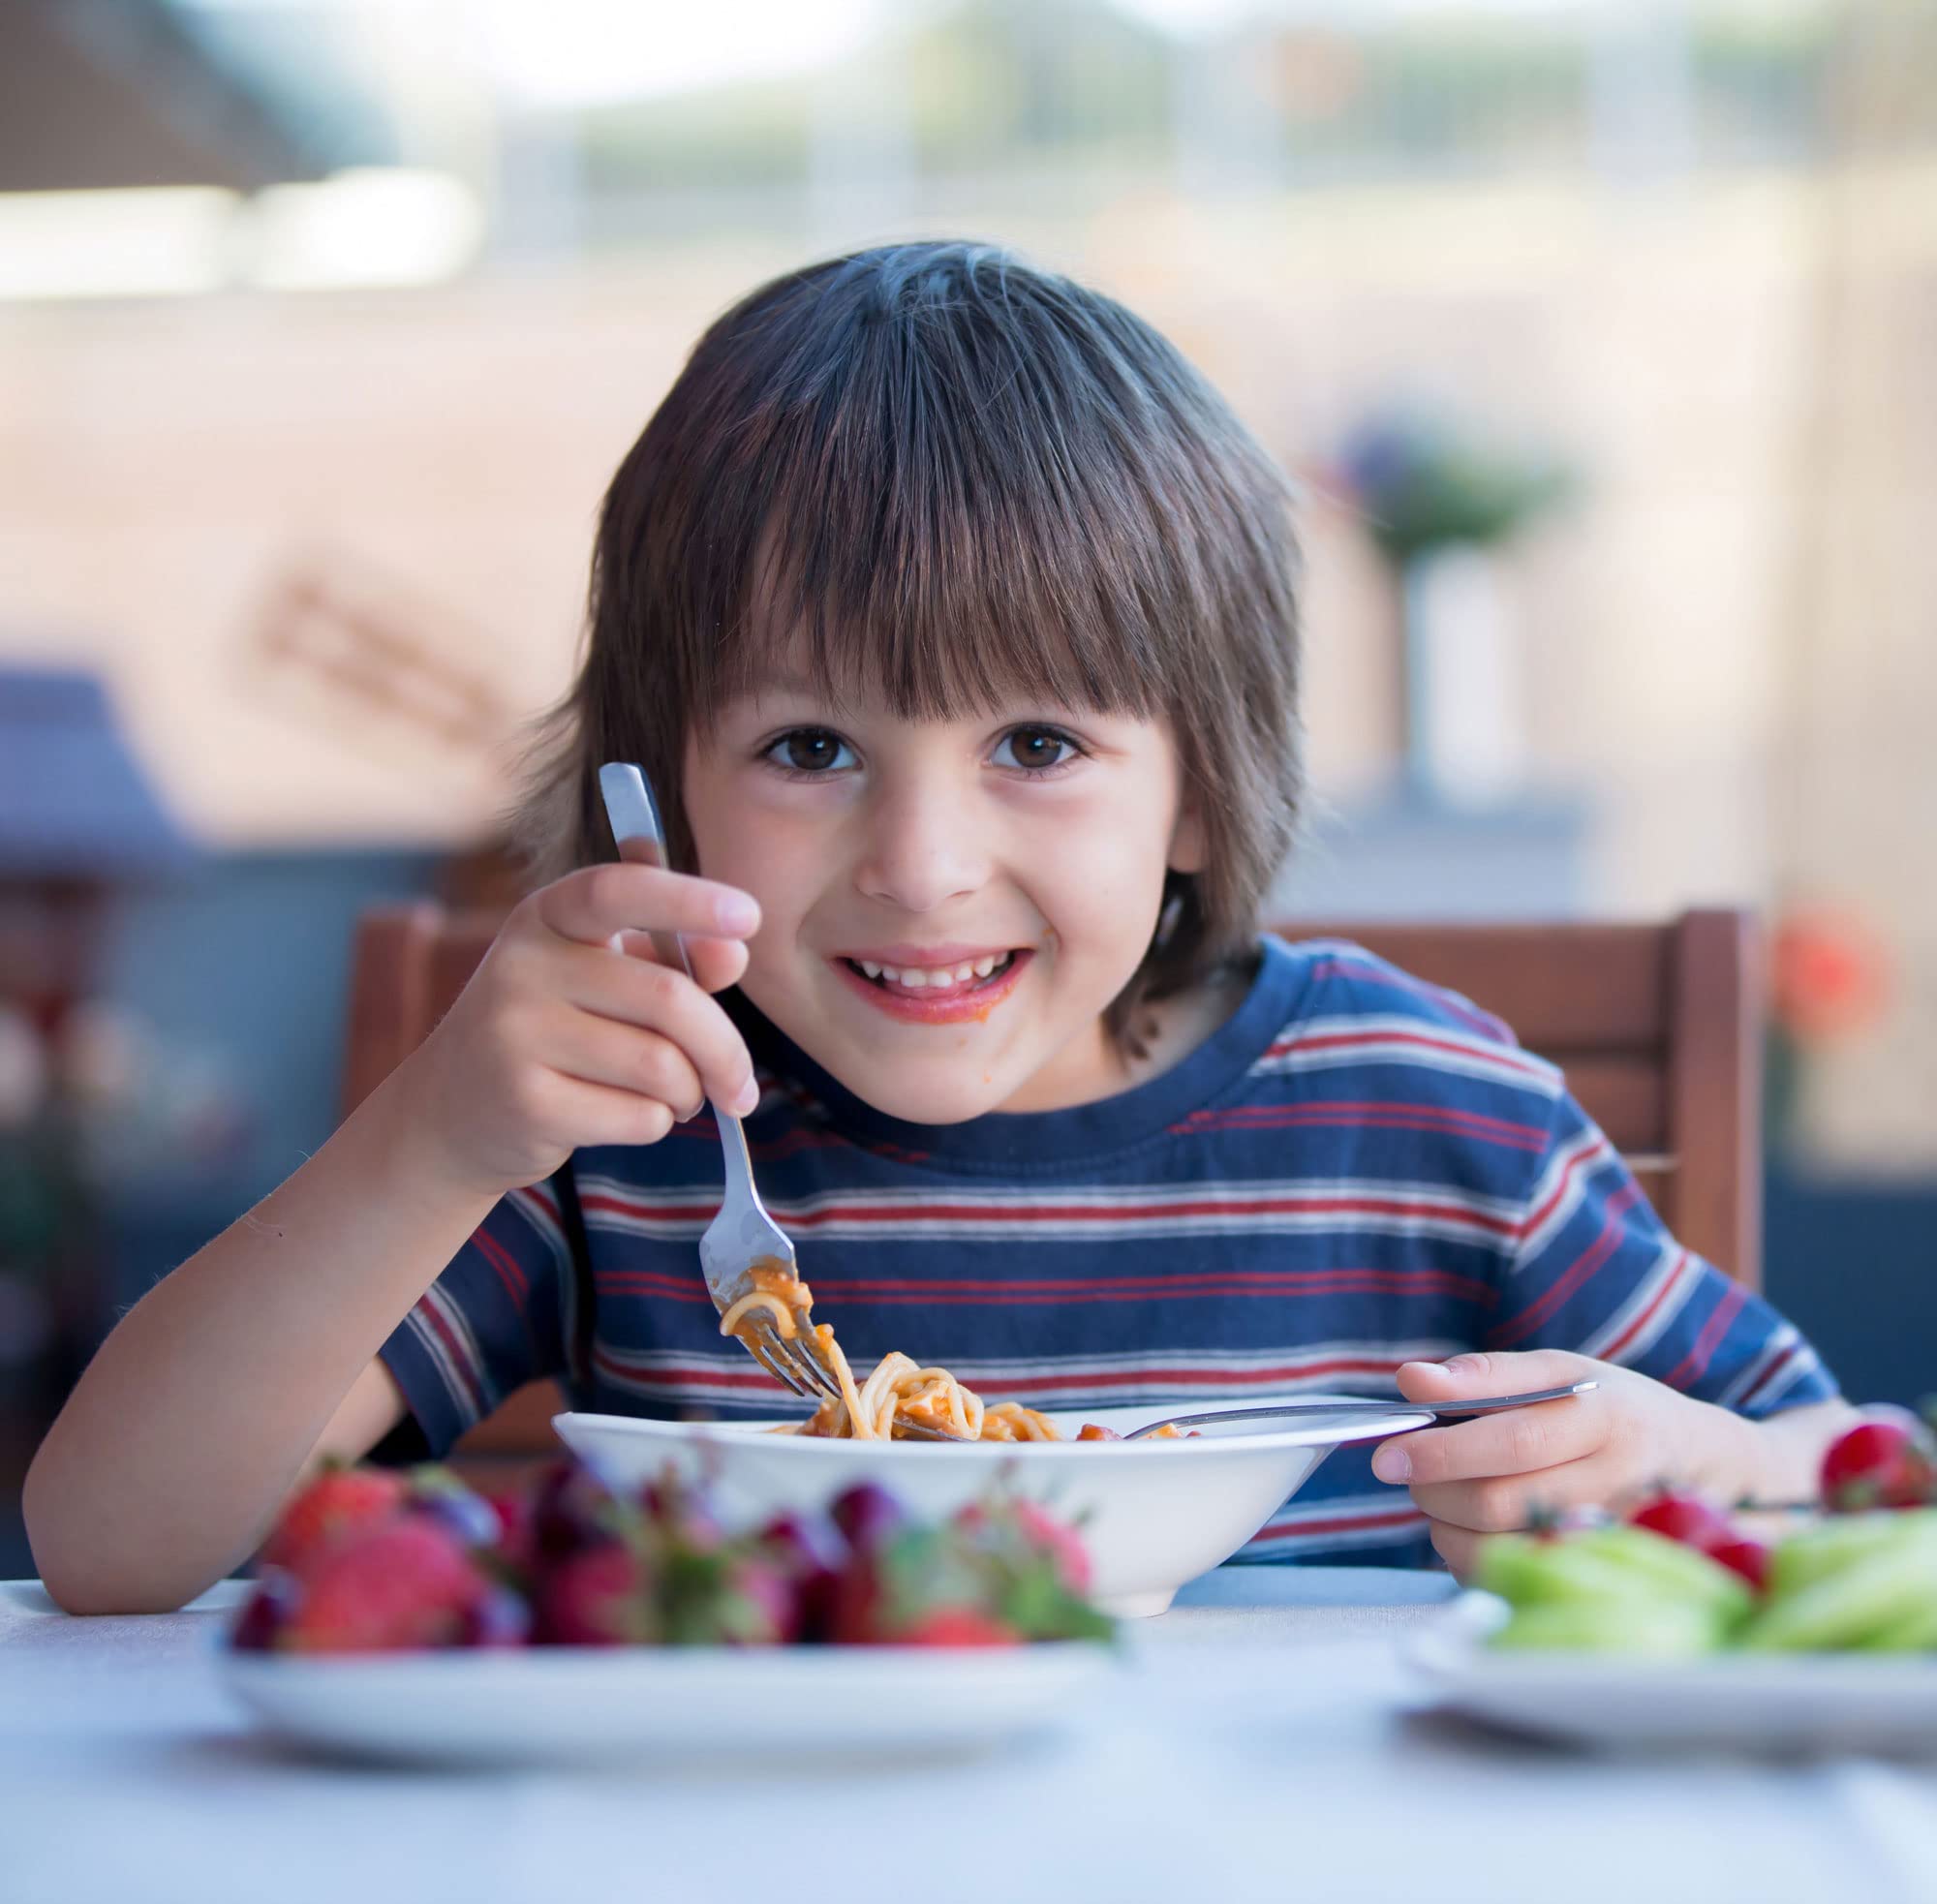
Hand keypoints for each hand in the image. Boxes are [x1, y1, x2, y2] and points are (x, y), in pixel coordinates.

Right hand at [389, 853, 763, 1198]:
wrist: (453, 1110)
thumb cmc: (555, 1031)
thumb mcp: (603, 977)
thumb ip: (673, 960)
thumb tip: (733, 954)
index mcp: (547, 916)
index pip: (617, 891)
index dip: (687, 899)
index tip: (750, 916)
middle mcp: (523, 965)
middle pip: (669, 998)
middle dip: (725, 1050)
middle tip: (740, 1085)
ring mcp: (515, 1035)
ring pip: (662, 1066)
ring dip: (689, 1093)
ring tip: (674, 1097)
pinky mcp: (525, 1104)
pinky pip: (638, 1116)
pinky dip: (656, 1123)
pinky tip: (628, 1117)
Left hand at [1371, 1350, 1761, 1580]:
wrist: (1711, 1470)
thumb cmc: (1617, 1413)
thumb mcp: (1563, 1372)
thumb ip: (1485, 1375)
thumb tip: (1411, 1380)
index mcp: (1606, 1419)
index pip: (1513, 1442)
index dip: (1443, 1451)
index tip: (1389, 1454)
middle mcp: (1618, 1484)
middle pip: (1501, 1502)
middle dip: (1434, 1488)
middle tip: (1409, 1469)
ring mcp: (1613, 1543)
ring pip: (1502, 1549)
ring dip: (1446, 1525)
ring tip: (1442, 1495)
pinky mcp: (1601, 1581)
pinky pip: (1514, 1579)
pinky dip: (1472, 1557)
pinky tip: (1474, 1528)